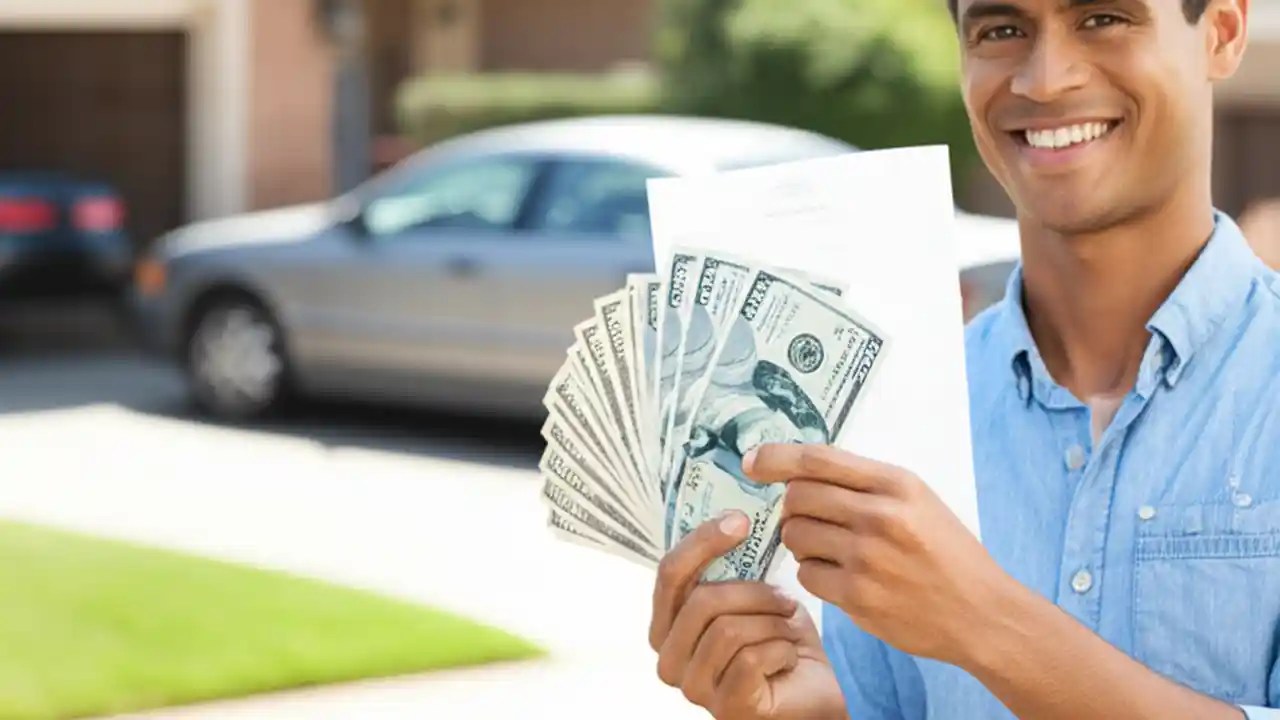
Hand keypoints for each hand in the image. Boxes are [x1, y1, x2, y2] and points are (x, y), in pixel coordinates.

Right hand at [649, 512, 846, 719]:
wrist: (814, 691)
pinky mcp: (726, 706)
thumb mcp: (752, 596)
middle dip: (753, 592)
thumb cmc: (779, 641)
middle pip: (701, 601)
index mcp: (667, 626)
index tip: (739, 520)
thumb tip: (736, 515)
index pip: (669, 574)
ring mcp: (694, 687)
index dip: (702, 542)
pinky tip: (789, 657)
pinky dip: (782, 650)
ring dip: (772, 623)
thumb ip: (730, 568)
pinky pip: (751, 658)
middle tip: (784, 596)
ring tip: (787, 629)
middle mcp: (669, 659)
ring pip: (729, 629)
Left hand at [745, 443, 1014, 665]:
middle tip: (810, 520)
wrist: (982, 613)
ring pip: (796, 536)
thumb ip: (865, 483)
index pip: (817, 459)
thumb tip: (800, 472)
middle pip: (797, 497)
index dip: (776, 458)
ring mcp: (867, 557)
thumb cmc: (947, 553)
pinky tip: (841, 577)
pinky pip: (807, 575)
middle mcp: (880, 515)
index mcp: (896, 484)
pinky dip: (814, 574)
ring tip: (831, 550)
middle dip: (793, 509)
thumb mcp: (918, 501)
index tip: (752, 462)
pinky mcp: (858, 596)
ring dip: (801, 542)